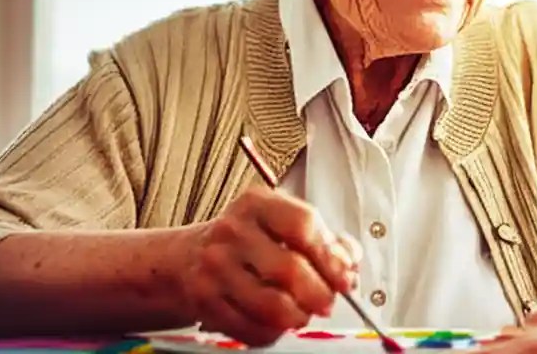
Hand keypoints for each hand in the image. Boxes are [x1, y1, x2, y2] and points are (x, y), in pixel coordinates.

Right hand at [177, 187, 360, 345]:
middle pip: (289, 269)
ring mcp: (215, 267)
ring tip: (304, 314)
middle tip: (328, 302)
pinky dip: (273, 332)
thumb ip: (324, 238)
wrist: (187, 258)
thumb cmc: (247, 239)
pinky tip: (277, 323)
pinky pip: (251, 328)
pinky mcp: (205, 301)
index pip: (303, 225)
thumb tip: (350, 262)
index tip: (346, 276)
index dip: (331, 256)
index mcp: (257, 204)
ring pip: (271, 305)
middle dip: (320, 293)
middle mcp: (232, 231)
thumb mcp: (282, 223)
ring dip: (298, 316)